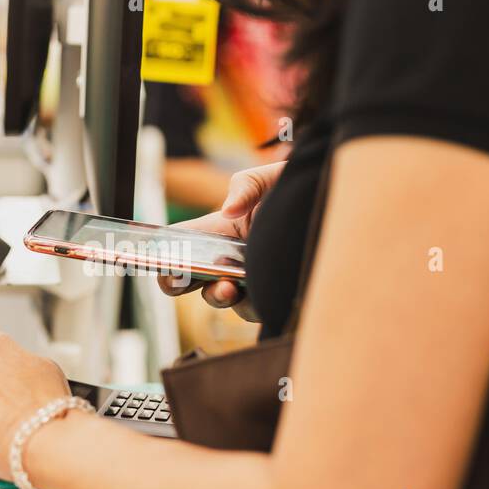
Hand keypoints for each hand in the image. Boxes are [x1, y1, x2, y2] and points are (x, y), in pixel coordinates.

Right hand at [158, 160, 285, 318]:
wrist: (333, 210)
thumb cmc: (296, 193)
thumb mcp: (268, 179)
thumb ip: (245, 186)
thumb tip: (228, 211)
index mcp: (218, 230)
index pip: (178, 245)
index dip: (161, 254)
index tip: (155, 257)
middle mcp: (226, 259)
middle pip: (187, 280)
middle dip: (176, 281)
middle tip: (177, 277)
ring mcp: (246, 281)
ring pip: (219, 298)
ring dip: (217, 295)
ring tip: (229, 286)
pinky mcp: (270, 296)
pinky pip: (252, 309)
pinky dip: (250, 304)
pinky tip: (256, 291)